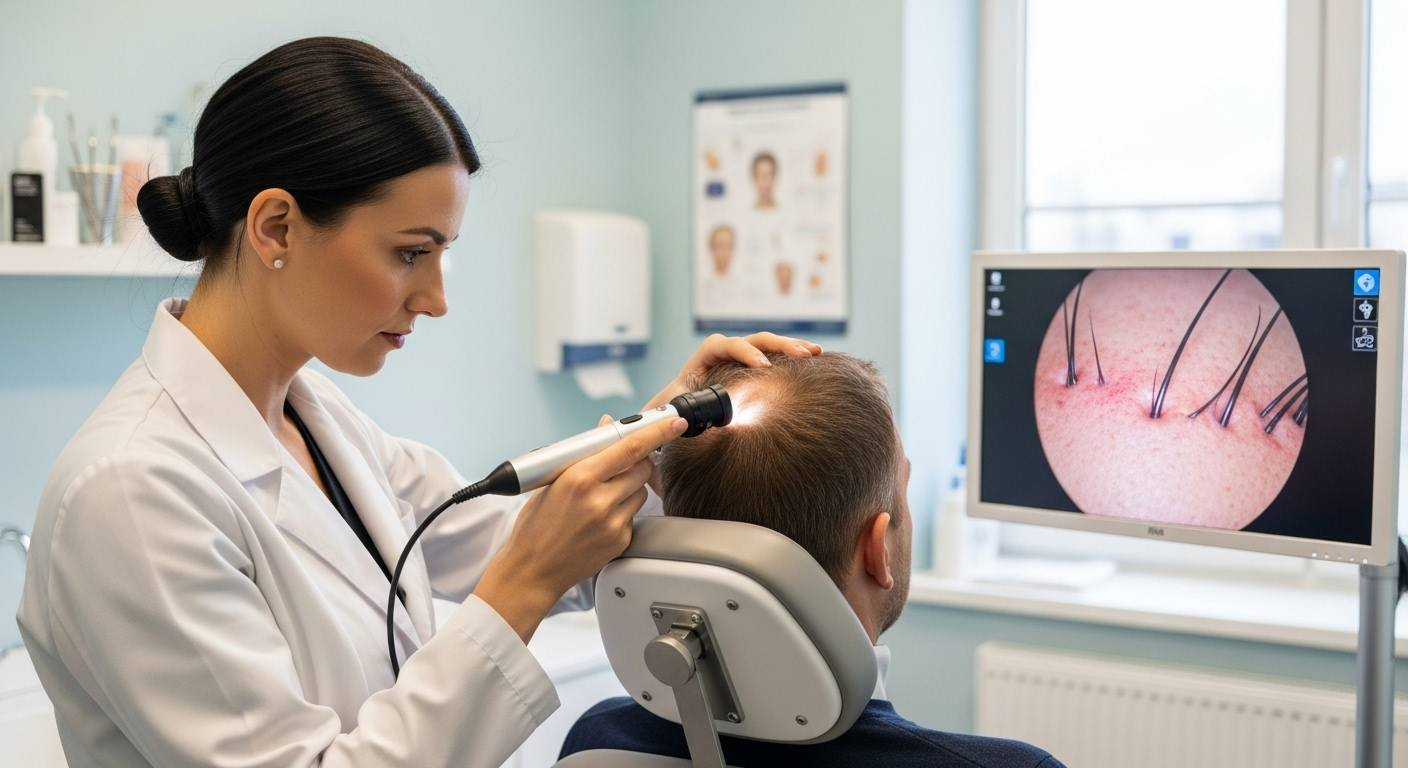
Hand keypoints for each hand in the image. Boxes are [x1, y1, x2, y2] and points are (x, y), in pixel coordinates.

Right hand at [473, 415, 687, 641]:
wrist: (531, 570)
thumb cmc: (535, 525)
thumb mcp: (551, 482)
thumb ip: (583, 454)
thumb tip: (607, 426)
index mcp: (579, 478)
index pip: (630, 447)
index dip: (657, 432)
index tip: (674, 423)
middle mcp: (600, 500)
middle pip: (643, 468)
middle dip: (636, 462)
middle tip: (619, 466)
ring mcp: (613, 523)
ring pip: (641, 491)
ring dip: (630, 488)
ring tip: (601, 498)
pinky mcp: (621, 540)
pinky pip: (633, 515)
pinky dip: (622, 511)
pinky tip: (599, 520)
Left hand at [643, 332, 822, 409]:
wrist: (674, 409)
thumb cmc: (673, 409)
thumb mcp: (676, 409)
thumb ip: (683, 411)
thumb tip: (692, 421)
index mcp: (706, 356)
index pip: (726, 345)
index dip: (744, 352)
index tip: (762, 366)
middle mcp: (726, 351)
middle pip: (754, 340)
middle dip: (778, 345)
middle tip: (802, 354)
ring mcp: (741, 357)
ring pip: (768, 345)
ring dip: (792, 347)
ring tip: (815, 352)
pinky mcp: (752, 367)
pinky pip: (774, 357)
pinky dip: (792, 357)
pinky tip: (816, 358)